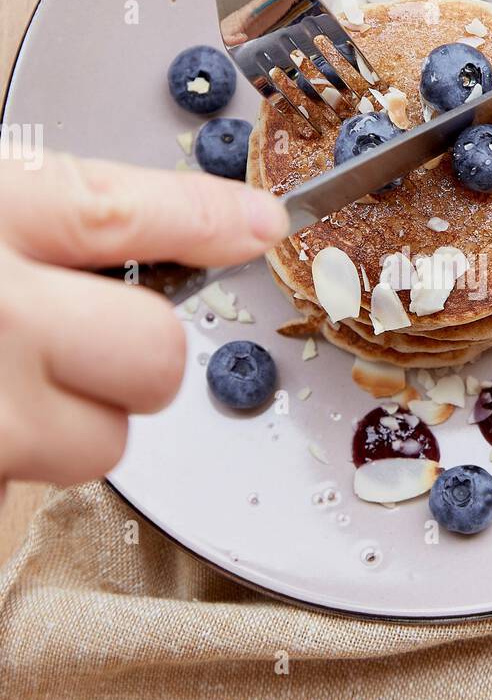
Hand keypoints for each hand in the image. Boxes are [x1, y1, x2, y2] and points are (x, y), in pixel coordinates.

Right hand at [0, 153, 286, 491]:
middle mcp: (0, 311)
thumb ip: (54, 217)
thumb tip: (202, 225)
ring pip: (104, 441)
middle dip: (132, 358)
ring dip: (70, 423)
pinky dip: (18, 461)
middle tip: (72, 341)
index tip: (258, 225)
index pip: (124, 212)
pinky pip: (34, 487)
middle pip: (155, 355)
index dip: (205, 222)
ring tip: (6, 386)